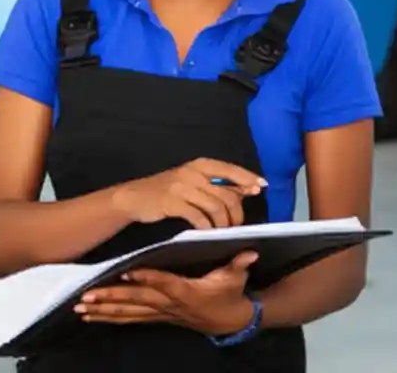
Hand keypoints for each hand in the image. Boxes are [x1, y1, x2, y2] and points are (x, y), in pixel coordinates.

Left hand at [74, 250, 259, 335]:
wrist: (229, 320)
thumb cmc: (230, 293)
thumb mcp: (236, 277)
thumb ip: (239, 264)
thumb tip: (250, 251)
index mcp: (186, 291)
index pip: (163, 283)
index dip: (146, 279)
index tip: (127, 272)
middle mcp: (169, 304)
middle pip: (137, 301)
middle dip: (111, 298)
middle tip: (87, 296)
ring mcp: (161, 313)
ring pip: (129, 312)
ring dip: (104, 310)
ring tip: (81, 307)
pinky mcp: (156, 317)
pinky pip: (130, 319)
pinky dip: (110, 317)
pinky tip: (91, 316)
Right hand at [110, 157, 265, 229]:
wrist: (134, 197)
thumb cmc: (167, 190)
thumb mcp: (193, 183)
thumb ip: (218, 185)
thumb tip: (249, 189)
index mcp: (199, 165)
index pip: (229, 169)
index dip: (247, 178)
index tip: (261, 187)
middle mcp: (192, 173)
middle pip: (226, 193)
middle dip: (237, 212)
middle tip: (237, 226)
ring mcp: (182, 187)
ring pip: (216, 206)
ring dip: (224, 223)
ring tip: (223, 231)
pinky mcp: (172, 203)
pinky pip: (198, 217)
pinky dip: (207, 226)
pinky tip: (207, 232)